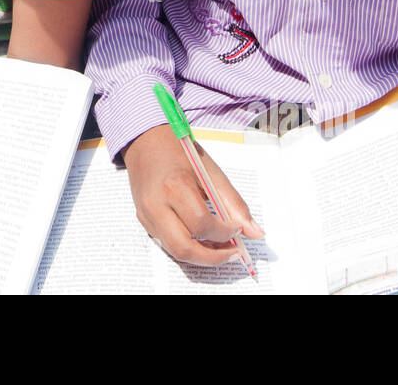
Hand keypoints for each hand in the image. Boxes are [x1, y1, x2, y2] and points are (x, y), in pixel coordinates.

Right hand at [122, 123, 263, 265]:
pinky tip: (201, 239)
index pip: (202, 224)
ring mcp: (146, 214)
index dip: (225, 233)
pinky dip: (187, 246)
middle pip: (184, 248)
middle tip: (233, 253)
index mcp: (175, 186)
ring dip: (200, 257)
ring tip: (220, 248)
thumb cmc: (178, 151)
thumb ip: (233, 203)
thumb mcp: (210, 171)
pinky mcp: (142, 219)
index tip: (238, 229)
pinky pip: (166, 242)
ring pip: (174, 251)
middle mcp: (156, 204)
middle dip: (213, 258)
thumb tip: (255, 232)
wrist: (145, 140)